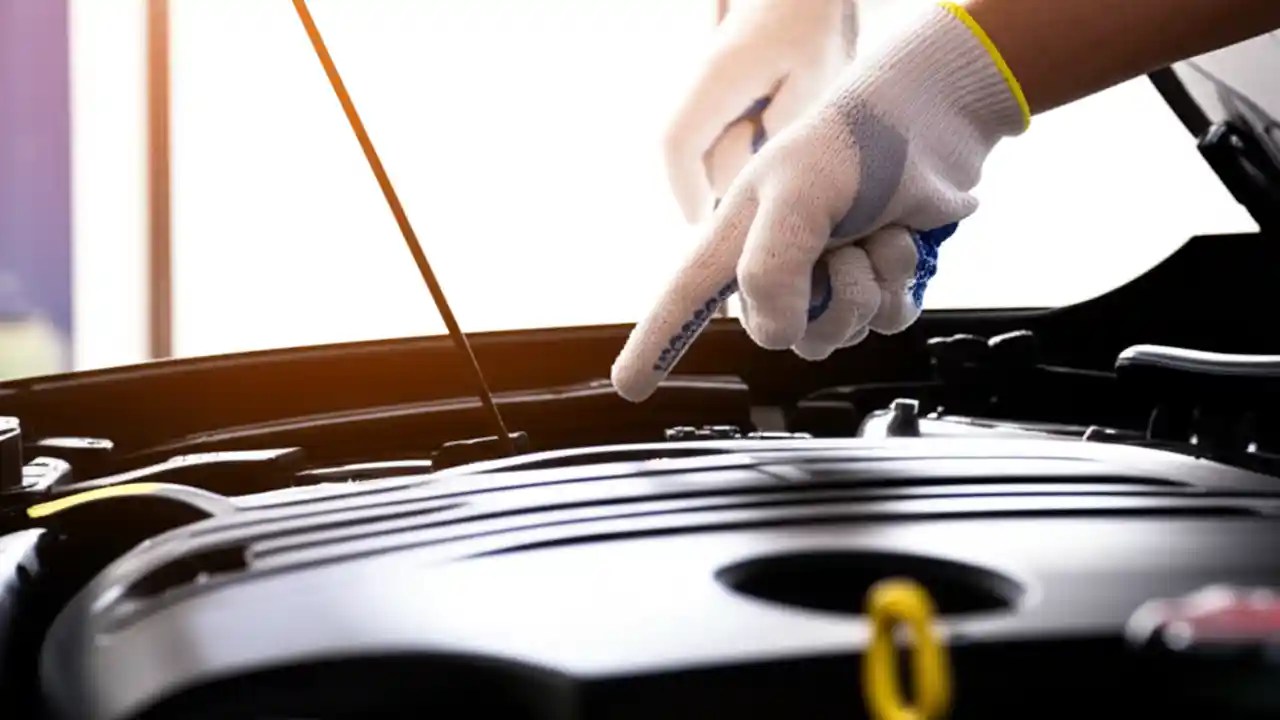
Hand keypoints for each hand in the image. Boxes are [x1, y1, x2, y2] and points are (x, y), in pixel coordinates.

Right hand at [614, 2, 1030, 401]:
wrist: (928, 125)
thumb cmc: (854, 143)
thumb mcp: (798, 192)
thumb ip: (772, 266)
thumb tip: (777, 334)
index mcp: (736, 241)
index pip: (682, 302)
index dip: (654, 346)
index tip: (628, 386)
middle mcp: (773, 267)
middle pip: (779, 334)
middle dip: (825, 297)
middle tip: (840, 245)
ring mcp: (824, 281)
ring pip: (838, 333)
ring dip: (868, 285)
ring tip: (871, 233)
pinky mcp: (872, 287)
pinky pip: (882, 323)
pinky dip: (898, 283)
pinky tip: (897, 242)